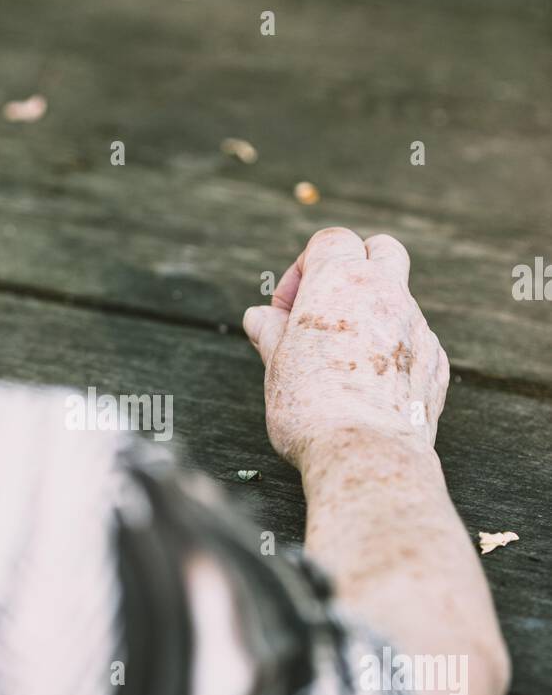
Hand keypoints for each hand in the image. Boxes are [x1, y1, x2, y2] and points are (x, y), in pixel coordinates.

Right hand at [243, 227, 448, 467]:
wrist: (366, 454)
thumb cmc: (310, 406)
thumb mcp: (275, 364)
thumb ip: (271, 331)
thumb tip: (260, 318)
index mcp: (340, 281)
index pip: (330, 241)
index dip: (303, 269)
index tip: (286, 309)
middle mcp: (387, 293)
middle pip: (381, 250)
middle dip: (354, 267)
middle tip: (325, 309)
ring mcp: (417, 327)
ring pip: (399, 299)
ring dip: (371, 314)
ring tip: (341, 359)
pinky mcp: (435, 362)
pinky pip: (413, 340)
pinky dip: (392, 351)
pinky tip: (370, 387)